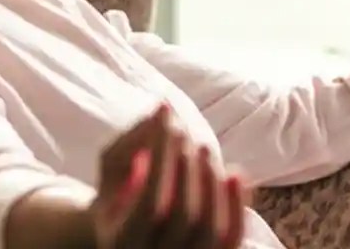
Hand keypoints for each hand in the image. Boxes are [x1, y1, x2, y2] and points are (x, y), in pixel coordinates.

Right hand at [89, 104, 248, 248]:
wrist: (130, 234)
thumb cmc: (118, 194)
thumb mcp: (111, 169)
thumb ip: (129, 141)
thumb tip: (163, 113)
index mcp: (119, 243)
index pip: (150, 203)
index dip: (161, 155)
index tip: (164, 114)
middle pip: (183, 216)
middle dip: (186, 165)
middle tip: (183, 129)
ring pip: (212, 231)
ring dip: (212, 181)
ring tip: (202, 146)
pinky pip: (231, 240)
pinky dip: (237, 205)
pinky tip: (234, 172)